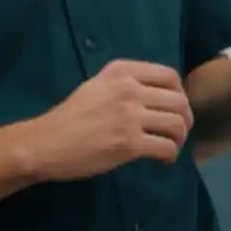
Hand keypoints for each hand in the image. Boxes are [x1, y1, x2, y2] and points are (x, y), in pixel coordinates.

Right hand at [20, 59, 194, 181]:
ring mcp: (130, 116)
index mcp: (122, 71)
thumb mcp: (97, 85)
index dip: (180, 93)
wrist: (45, 143)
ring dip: (180, 137)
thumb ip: (126, 83)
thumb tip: (158, 92)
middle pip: (179, 101)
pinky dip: (171, 154)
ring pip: (177, 123)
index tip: (175, 107)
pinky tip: (164, 159)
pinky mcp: (129, 143)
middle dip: (185, 118)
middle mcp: (129, 89)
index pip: (170, 76)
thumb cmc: (70, 116)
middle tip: (179, 130)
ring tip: (172, 145)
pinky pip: (166, 146)